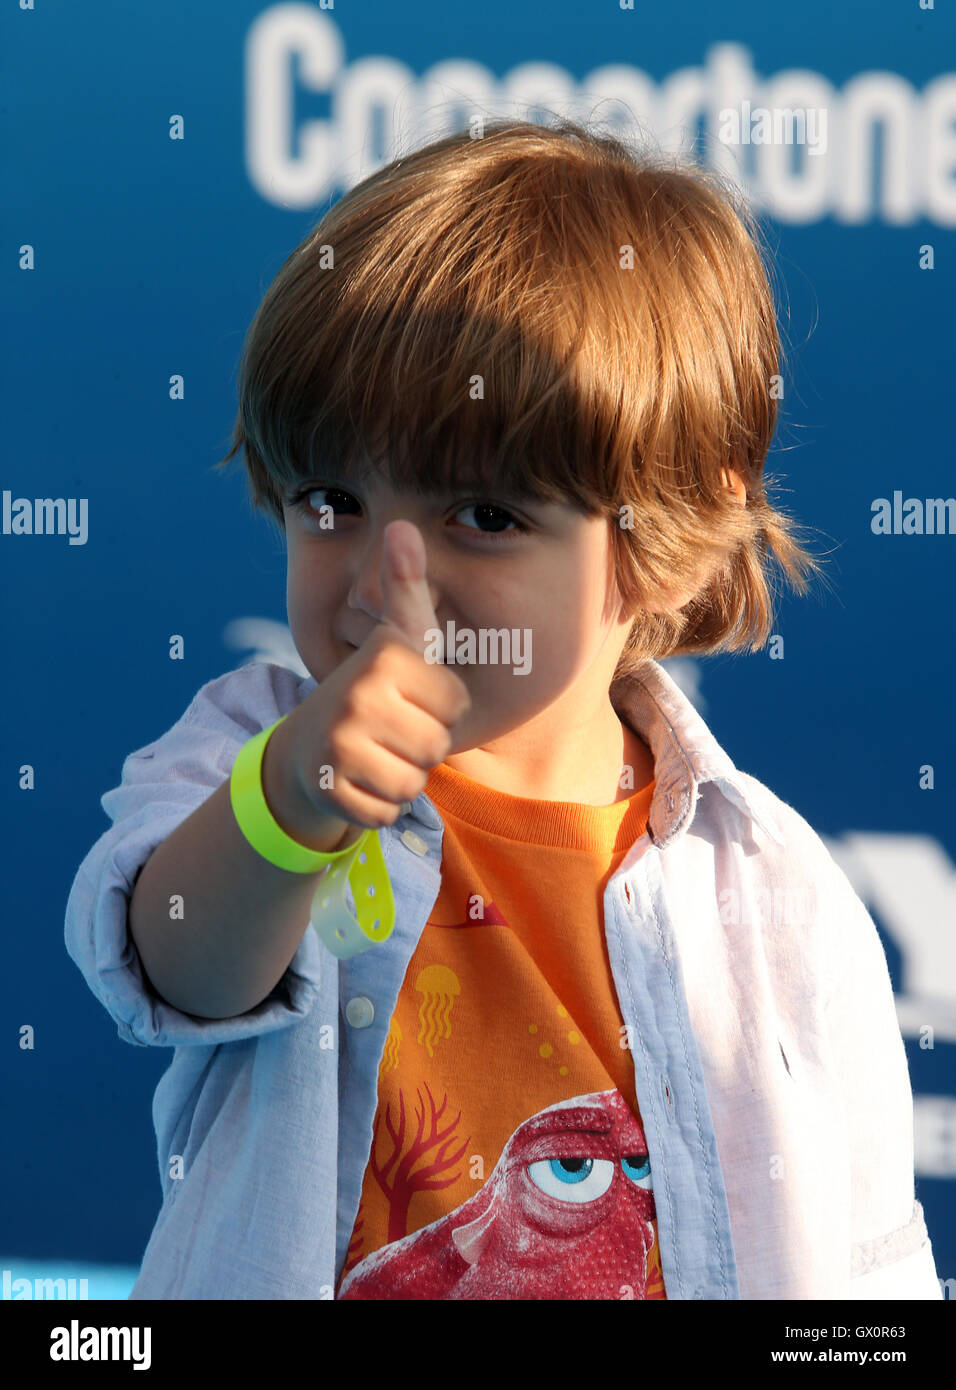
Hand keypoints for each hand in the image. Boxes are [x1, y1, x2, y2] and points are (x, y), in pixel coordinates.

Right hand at [277, 519, 471, 837]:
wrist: (305, 748)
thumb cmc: (370, 690)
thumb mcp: (393, 639)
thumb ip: (406, 589)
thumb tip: (403, 525)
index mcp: (384, 657)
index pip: (455, 702)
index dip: (439, 705)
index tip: (407, 695)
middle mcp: (358, 695)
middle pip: (437, 746)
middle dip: (421, 746)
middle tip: (389, 730)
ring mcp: (339, 744)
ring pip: (413, 783)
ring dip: (401, 777)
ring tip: (374, 755)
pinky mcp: (330, 790)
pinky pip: (386, 813)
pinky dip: (376, 807)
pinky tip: (357, 783)